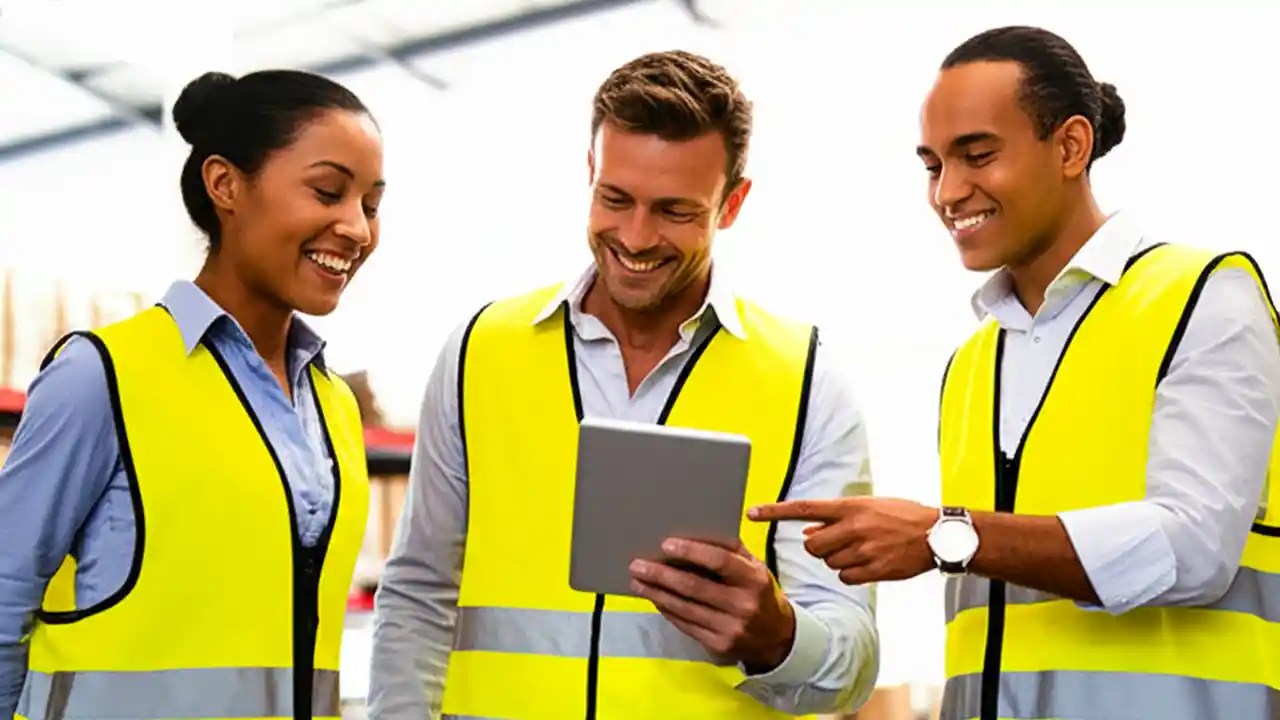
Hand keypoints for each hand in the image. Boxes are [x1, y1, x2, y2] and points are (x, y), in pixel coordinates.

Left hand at [628, 537, 794, 672]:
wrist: (776, 637)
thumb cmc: (758, 592)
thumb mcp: (754, 566)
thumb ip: (729, 550)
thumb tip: (691, 535)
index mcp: (754, 578)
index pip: (720, 561)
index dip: (691, 552)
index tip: (666, 544)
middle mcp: (744, 605)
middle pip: (695, 587)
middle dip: (662, 575)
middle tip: (637, 565)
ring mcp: (731, 628)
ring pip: (685, 608)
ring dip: (657, 594)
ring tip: (638, 582)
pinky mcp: (719, 646)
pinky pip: (686, 625)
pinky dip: (667, 610)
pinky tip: (655, 599)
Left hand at [748, 497, 937, 584]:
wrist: (935, 534)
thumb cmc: (900, 517)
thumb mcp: (867, 508)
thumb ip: (835, 520)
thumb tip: (808, 534)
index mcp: (849, 507)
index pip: (803, 508)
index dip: (775, 511)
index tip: (752, 512)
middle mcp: (852, 527)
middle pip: (812, 547)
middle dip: (819, 548)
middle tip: (838, 543)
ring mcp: (862, 550)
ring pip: (829, 564)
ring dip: (838, 561)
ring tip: (862, 550)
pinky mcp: (873, 570)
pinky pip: (845, 578)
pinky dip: (851, 574)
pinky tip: (868, 563)